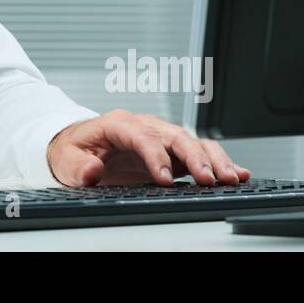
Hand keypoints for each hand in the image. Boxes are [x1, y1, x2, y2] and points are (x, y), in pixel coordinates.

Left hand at [46, 109, 250, 186]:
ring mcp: (160, 137)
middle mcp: (144, 126)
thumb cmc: (74, 152)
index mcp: (118, 124)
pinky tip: (237, 172)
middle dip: (194, 156)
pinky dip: (218, 161)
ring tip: (231, 177)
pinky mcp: (171, 151)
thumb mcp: (66, 161)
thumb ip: (79, 167)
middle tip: (210, 178)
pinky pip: (198, 152)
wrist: (79, 147)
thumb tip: (93, 172)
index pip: (141, 135)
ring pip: (192, 141)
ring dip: (213, 158)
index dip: (155, 155)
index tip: (164, 178)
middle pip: (174, 135)